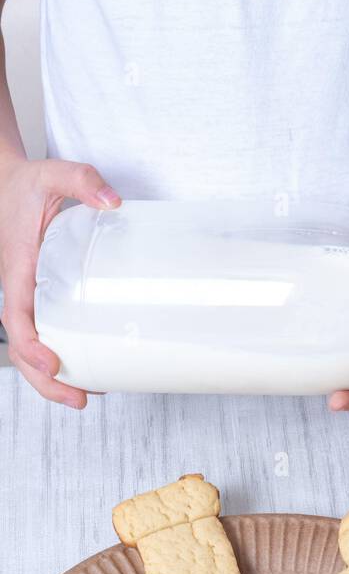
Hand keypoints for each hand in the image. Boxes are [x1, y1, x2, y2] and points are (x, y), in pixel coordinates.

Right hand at [0, 158, 121, 407]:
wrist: (8, 182)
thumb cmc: (28, 182)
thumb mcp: (54, 173)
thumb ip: (83, 180)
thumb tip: (113, 202)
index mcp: (18, 266)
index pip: (17, 317)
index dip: (32, 346)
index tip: (53, 363)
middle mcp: (20, 285)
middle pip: (23, 346)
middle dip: (45, 379)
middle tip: (81, 400)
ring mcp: (29, 292)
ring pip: (32, 344)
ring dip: (51, 376)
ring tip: (86, 395)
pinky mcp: (40, 291)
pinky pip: (44, 329)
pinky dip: (58, 353)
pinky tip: (85, 366)